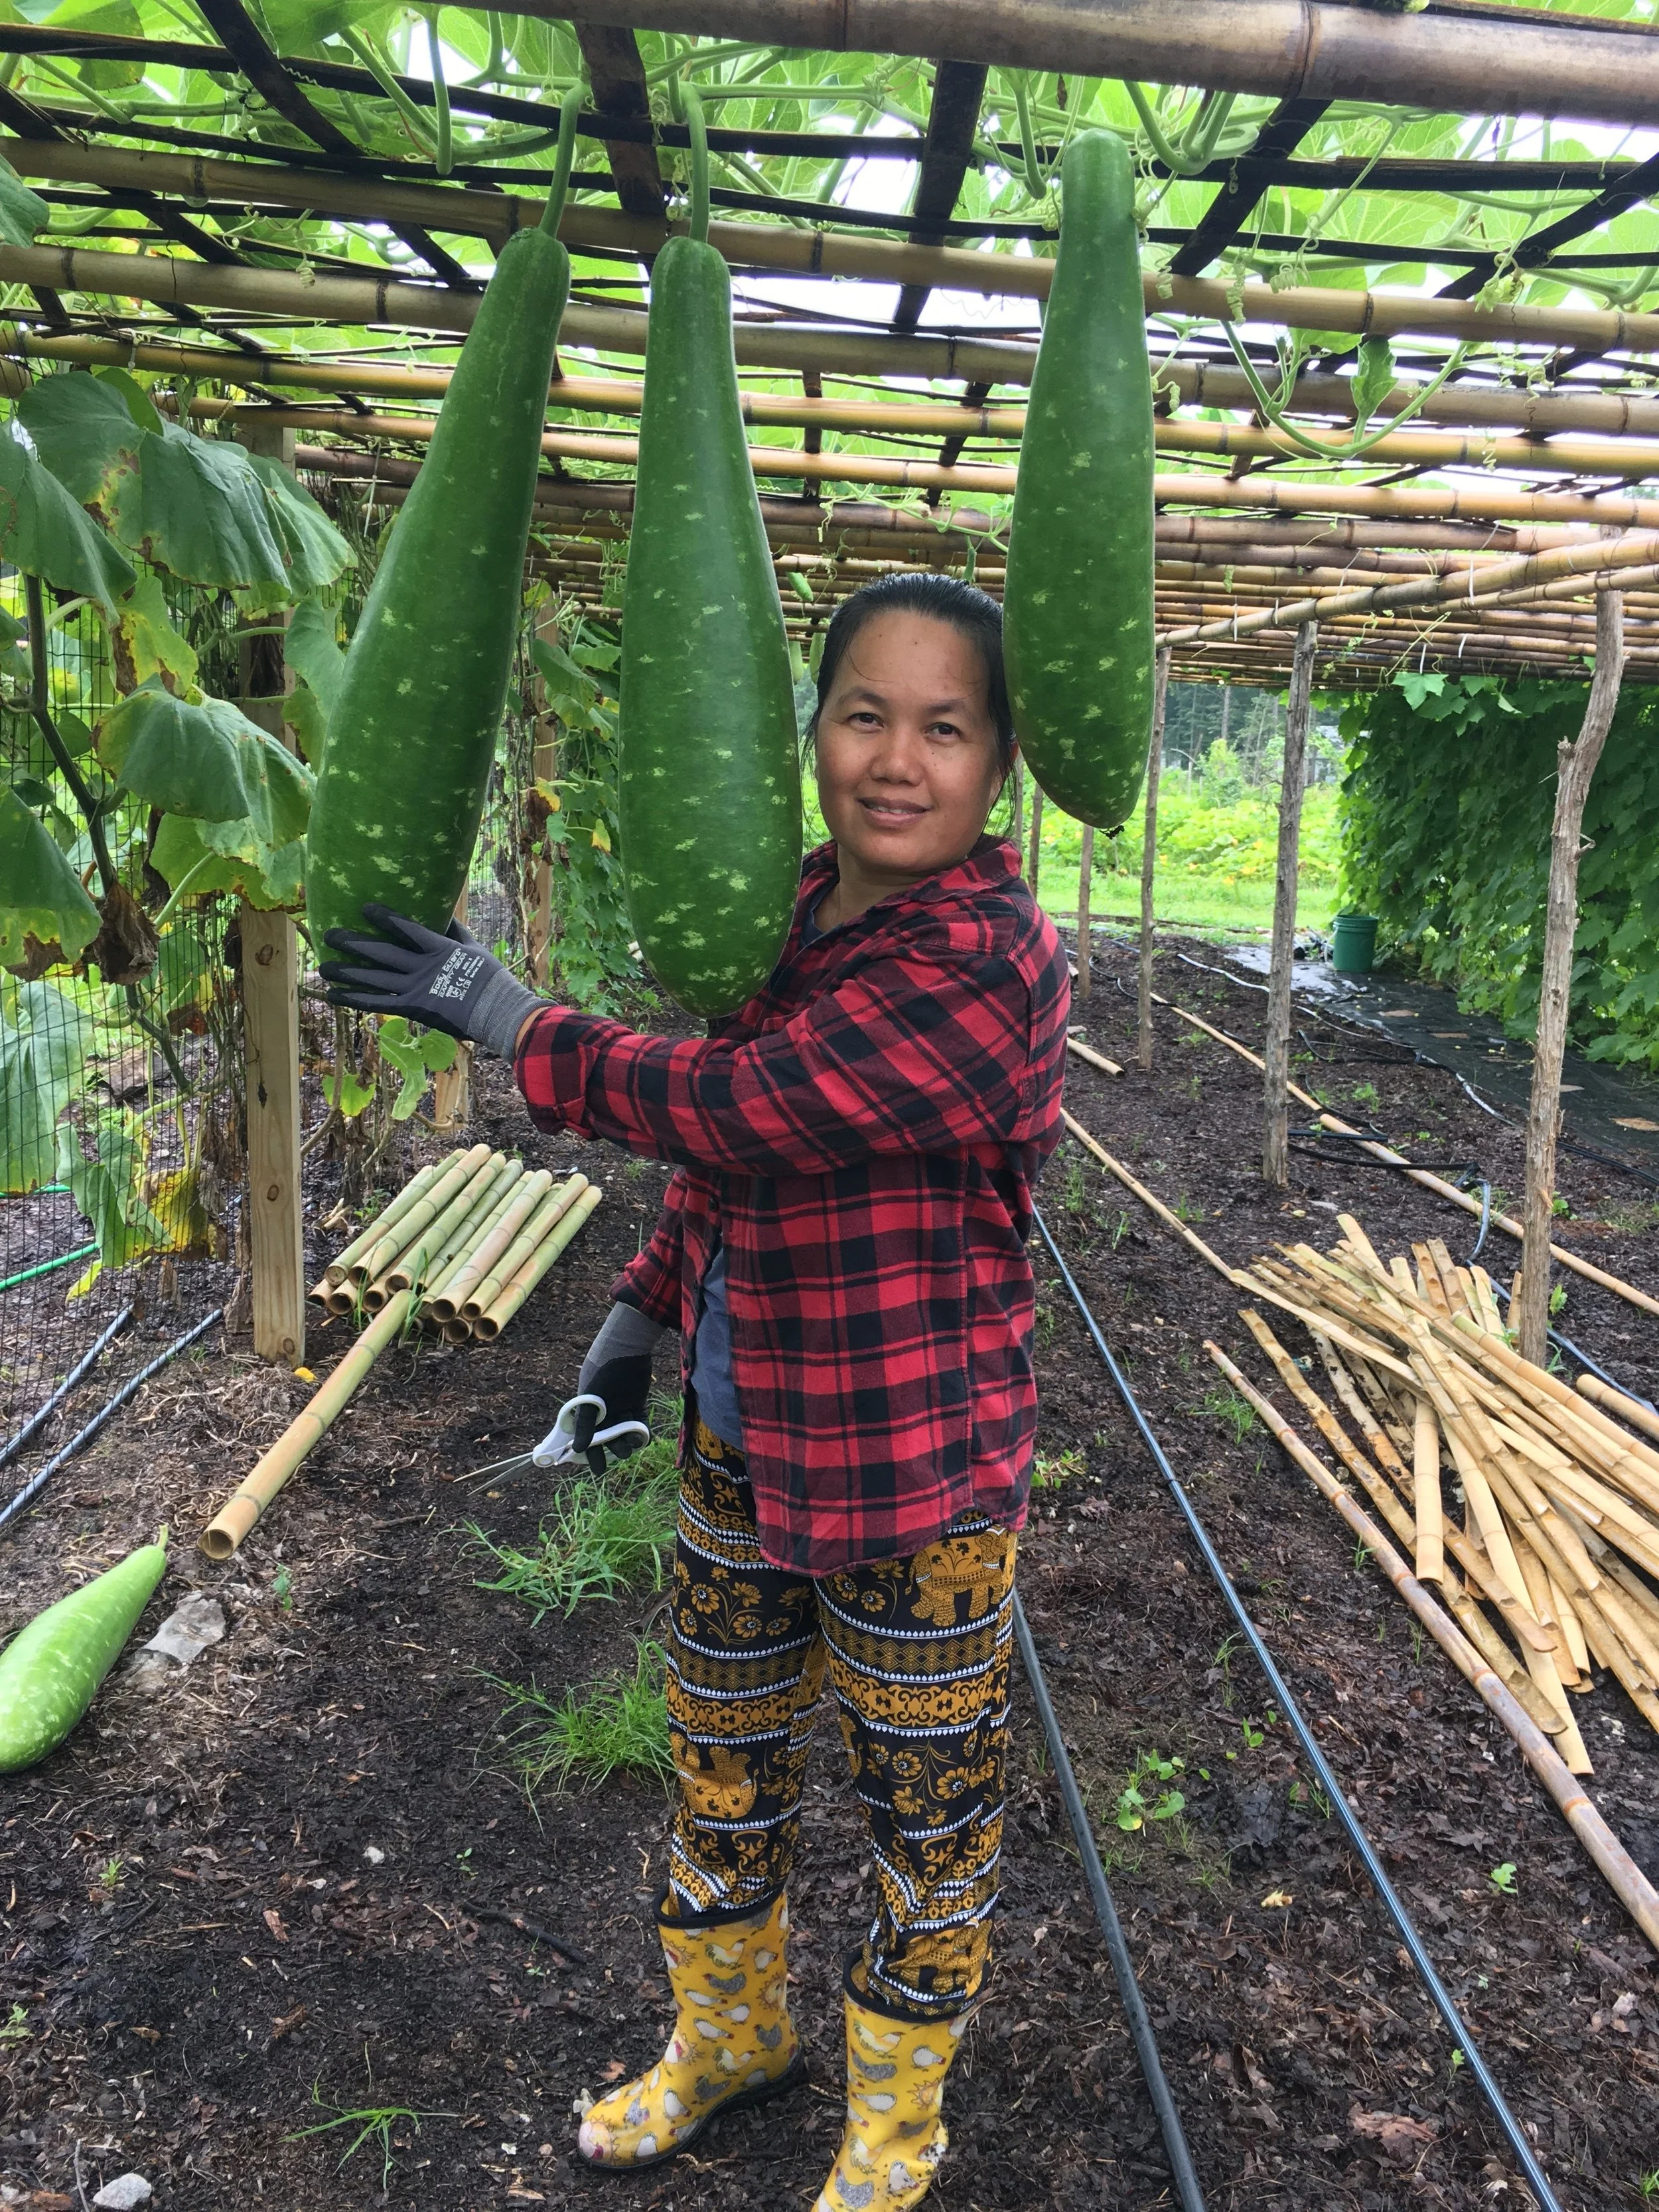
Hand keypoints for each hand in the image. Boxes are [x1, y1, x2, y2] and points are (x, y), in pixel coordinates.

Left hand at [318, 902, 542, 1057]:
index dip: (384, 918)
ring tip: (323, 966)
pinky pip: (377, 1003)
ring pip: (374, 977)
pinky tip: (333, 994)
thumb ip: (456, 932)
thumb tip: (444, 913)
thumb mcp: (475, 949)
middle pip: (382, 952)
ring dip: (346, 971)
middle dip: (354, 942)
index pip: (406, 928)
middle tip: (330, 934)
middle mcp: (422, 966)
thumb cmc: (491, 980)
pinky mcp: (412, 1008)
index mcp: (439, 948)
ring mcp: (416, 988)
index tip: (364, 908)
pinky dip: (353, 999)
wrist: (498, 1012)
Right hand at [576, 1302, 665, 1473]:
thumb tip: (576, 1449)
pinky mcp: (637, 1402)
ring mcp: (621, 1407)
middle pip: (608, 1438)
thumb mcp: (590, 1400)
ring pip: (625, 1432)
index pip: (588, 1438)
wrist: (627, 1348)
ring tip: (632, 1444)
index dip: (592, 1455)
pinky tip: (644, 1438)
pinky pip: (639, 1422)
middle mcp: (604, 1412)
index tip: (598, 1470)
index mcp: (588, 1411)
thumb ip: (585, 1424)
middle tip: (622, 1453)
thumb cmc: (602, 1373)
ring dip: (628, 1441)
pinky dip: (642, 1432)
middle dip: (614, 1449)